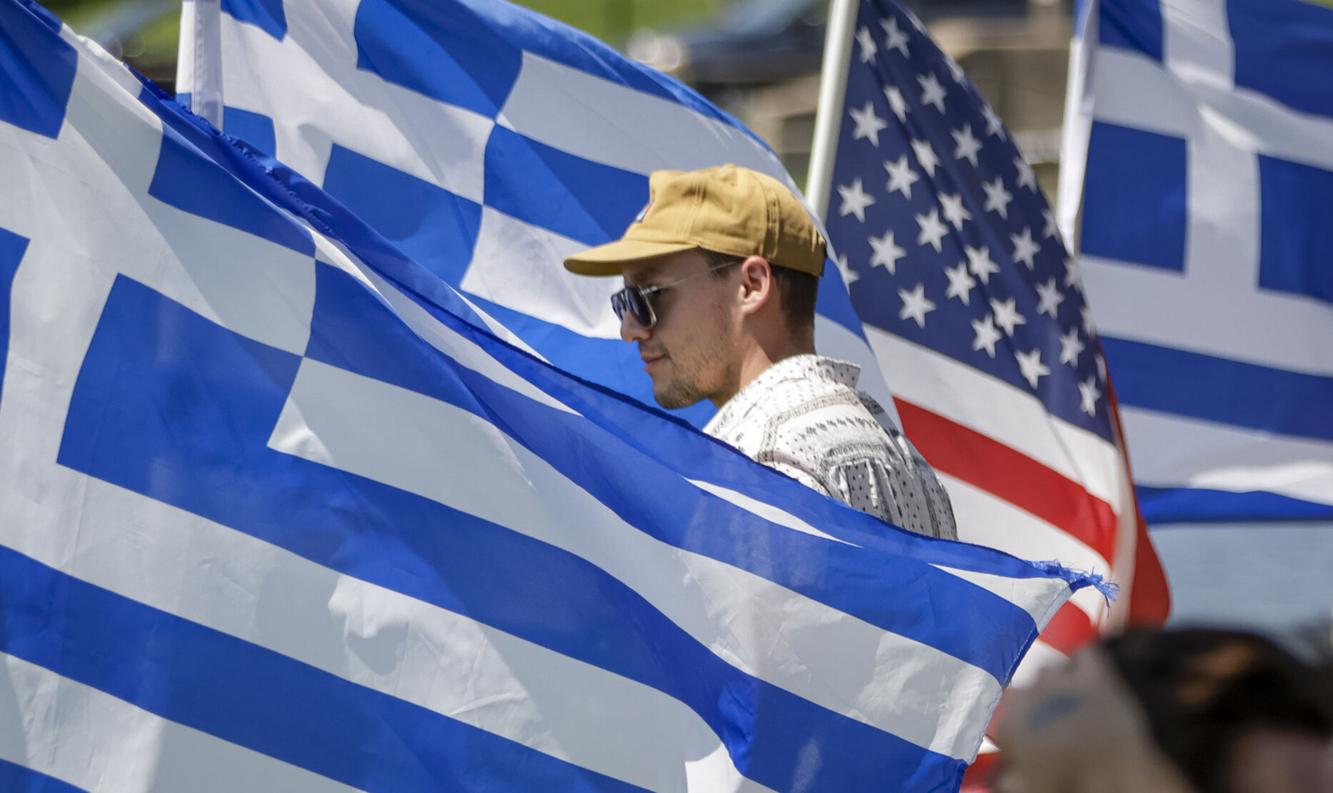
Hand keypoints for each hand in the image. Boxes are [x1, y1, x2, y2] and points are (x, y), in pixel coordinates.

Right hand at [994, 647, 1195, 792]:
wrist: (1115, 775)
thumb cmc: (1067, 782)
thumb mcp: (1031, 784)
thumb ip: (1014, 775)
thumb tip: (1011, 776)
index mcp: (1010, 722)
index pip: (1006, 720)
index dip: (1020, 733)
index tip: (1032, 746)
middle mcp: (1027, 693)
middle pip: (1025, 693)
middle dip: (1038, 705)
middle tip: (1055, 727)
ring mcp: (1060, 680)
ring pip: (1050, 672)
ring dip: (1058, 685)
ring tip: (1074, 703)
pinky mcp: (1094, 673)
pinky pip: (1084, 656)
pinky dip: (1084, 663)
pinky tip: (1089, 676)